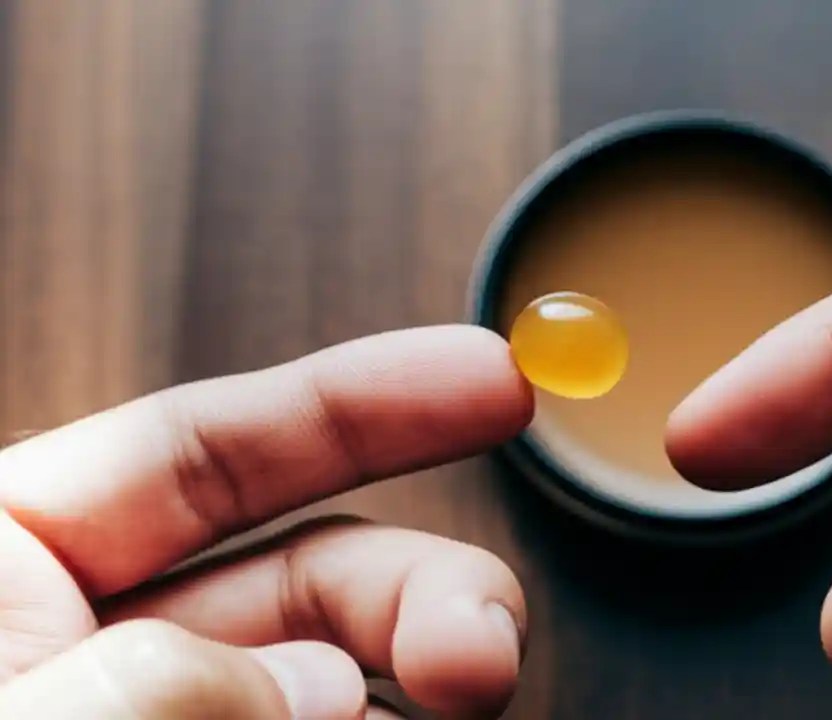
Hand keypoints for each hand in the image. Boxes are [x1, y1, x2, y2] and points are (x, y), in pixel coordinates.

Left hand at [0, 326, 532, 718]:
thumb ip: (152, 682)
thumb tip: (320, 687)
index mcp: (8, 567)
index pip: (207, 445)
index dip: (364, 400)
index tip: (494, 375)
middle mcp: (104, 647)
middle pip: (314, 573)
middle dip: (425, 588)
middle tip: (480, 646)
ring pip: (343, 678)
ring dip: (421, 683)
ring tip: (453, 702)